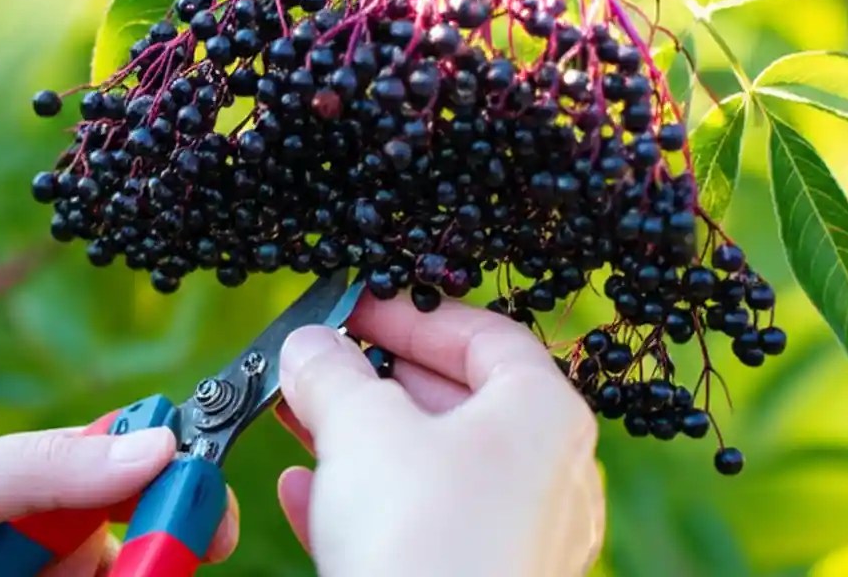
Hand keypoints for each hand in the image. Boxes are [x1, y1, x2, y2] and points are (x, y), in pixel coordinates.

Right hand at [274, 294, 603, 576]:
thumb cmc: (421, 537)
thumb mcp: (361, 428)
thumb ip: (331, 373)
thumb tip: (308, 347)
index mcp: (543, 415)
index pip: (484, 334)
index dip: (410, 315)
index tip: (352, 309)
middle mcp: (548, 473)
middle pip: (456, 401)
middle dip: (373, 381)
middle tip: (317, 366)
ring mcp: (522, 536)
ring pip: (434, 466)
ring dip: (360, 441)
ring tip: (299, 421)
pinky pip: (426, 526)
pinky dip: (368, 503)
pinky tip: (304, 495)